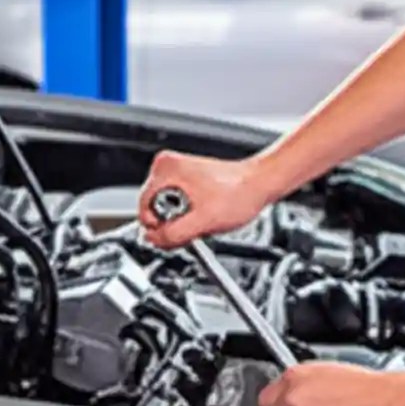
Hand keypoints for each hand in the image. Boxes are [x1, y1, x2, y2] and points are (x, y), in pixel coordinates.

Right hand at [137, 150, 275, 248]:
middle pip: (154, 210)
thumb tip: (152, 239)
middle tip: (196, 226)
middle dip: (172, 224)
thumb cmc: (239, 194)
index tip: (179, 234)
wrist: (260, 183)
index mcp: (165, 170)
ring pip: (165, 209)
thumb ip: (172, 233)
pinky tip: (204, 213)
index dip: (160, 229)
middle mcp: (166, 166)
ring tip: (204, 218)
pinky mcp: (186, 178)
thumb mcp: (203, 221)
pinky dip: (188, 213)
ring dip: (181, 220)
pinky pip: (176, 204)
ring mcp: (176, 170)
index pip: (144, 211)